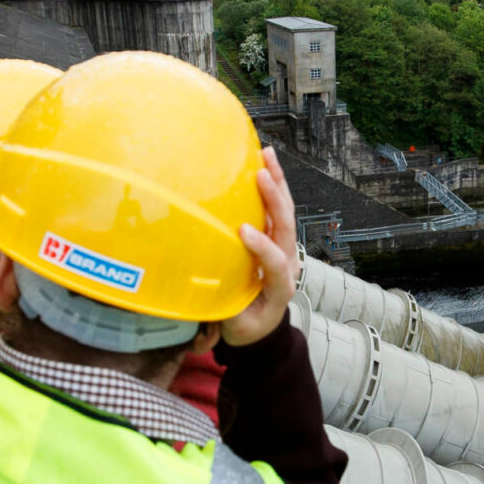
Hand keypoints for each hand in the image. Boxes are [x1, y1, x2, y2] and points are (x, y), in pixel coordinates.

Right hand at [222, 147, 299, 347]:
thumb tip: (195, 282)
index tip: (243, 232)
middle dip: (275, 200)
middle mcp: (288, 265)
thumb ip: (221, 303)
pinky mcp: (277, 240)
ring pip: (286, 213)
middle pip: (287, 229)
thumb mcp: (233, 323)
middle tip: (261, 175)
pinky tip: (263, 163)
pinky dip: (273, 186)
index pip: (276, 265)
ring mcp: (285, 250)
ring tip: (267, 156)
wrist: (261, 328)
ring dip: (278, 183)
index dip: (263, 248)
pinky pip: (278, 210)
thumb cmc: (243, 324)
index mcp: (279, 288)